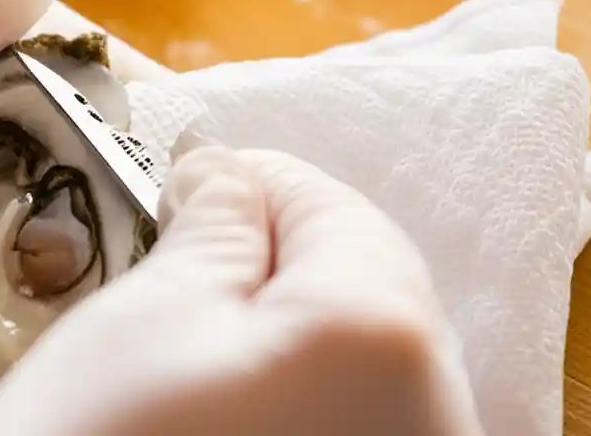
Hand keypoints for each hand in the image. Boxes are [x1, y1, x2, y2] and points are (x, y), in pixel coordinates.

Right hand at [0, 147, 484, 435]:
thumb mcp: (148, 314)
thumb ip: (216, 226)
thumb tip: (232, 179)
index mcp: (386, 338)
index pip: (331, 210)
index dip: (250, 183)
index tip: (188, 182)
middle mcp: (442, 417)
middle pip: (369, 284)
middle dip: (280, 256)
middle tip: (184, 252)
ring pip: (374, 359)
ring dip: (296, 326)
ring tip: (203, 335)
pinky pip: (367, 419)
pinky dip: (311, 392)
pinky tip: (239, 404)